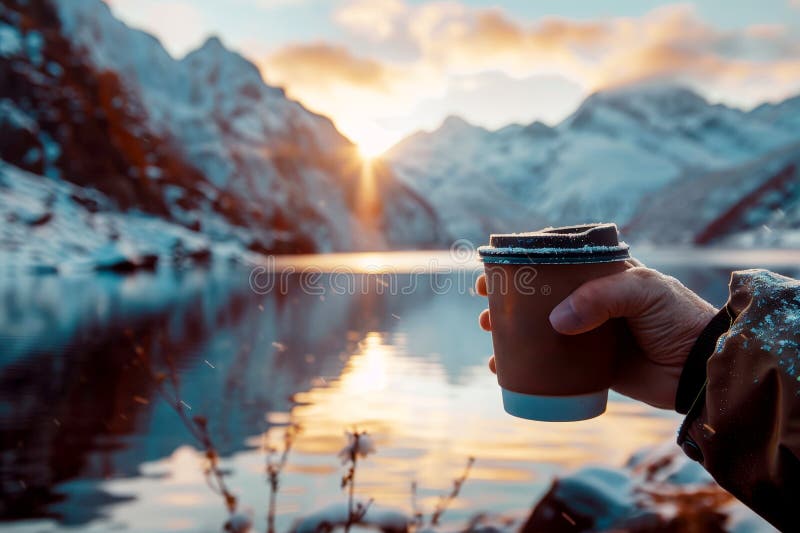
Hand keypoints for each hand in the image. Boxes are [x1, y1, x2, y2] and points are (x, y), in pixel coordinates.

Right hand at [476, 265, 717, 408]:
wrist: (701, 368)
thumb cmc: (677, 318)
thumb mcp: (642, 292)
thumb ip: (601, 298)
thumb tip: (556, 322)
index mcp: (600, 275)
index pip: (553, 261)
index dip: (521, 264)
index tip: (494, 270)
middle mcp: (589, 302)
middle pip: (537, 296)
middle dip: (506, 301)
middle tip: (486, 307)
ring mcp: (587, 334)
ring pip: (537, 330)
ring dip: (508, 332)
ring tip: (490, 335)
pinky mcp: (589, 366)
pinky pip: (549, 364)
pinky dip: (524, 366)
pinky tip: (504, 369)